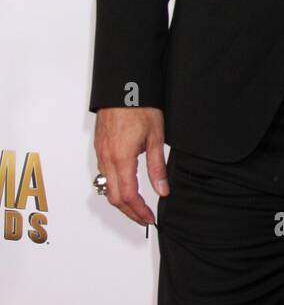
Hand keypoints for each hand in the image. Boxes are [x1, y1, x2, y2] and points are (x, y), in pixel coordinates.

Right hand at [93, 107, 167, 226]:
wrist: (123, 86)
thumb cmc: (139, 106)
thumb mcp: (156, 137)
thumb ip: (157, 168)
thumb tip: (162, 190)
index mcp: (121, 158)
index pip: (128, 196)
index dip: (139, 211)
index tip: (150, 218)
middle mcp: (107, 158)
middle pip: (114, 197)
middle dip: (129, 212)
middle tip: (144, 218)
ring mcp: (100, 153)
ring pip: (106, 187)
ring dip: (120, 201)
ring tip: (137, 206)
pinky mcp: (99, 148)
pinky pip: (103, 174)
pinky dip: (114, 186)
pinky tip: (126, 186)